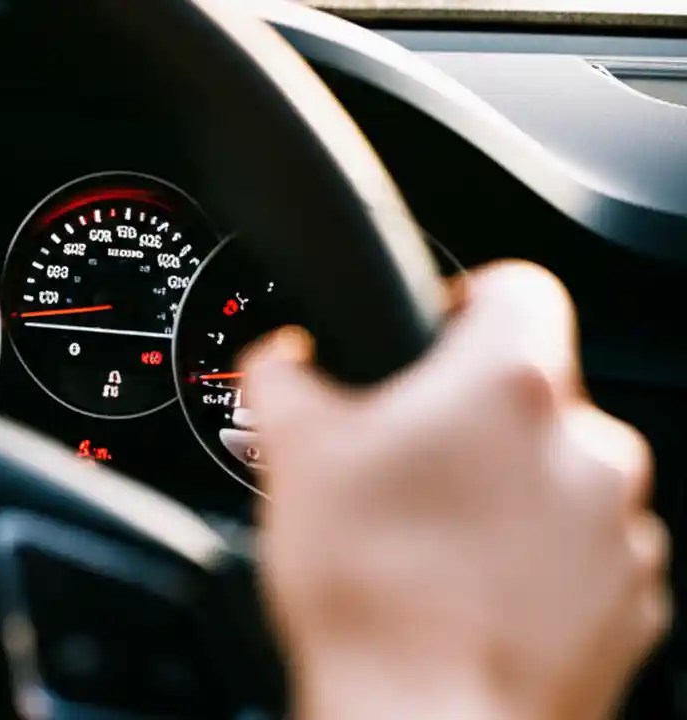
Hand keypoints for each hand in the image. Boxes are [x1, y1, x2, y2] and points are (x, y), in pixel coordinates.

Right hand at [243, 262, 668, 719]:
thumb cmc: (369, 593)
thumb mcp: (292, 455)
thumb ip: (283, 375)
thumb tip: (283, 359)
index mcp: (510, 383)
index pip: (515, 286)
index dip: (465, 301)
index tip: (435, 337)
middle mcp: (589, 444)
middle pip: (532, 393)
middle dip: (471, 420)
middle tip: (404, 469)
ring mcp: (620, 527)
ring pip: (560, 474)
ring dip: (507, 491)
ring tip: (433, 542)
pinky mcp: (632, 598)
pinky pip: (582, 551)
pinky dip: (536, 559)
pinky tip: (471, 590)